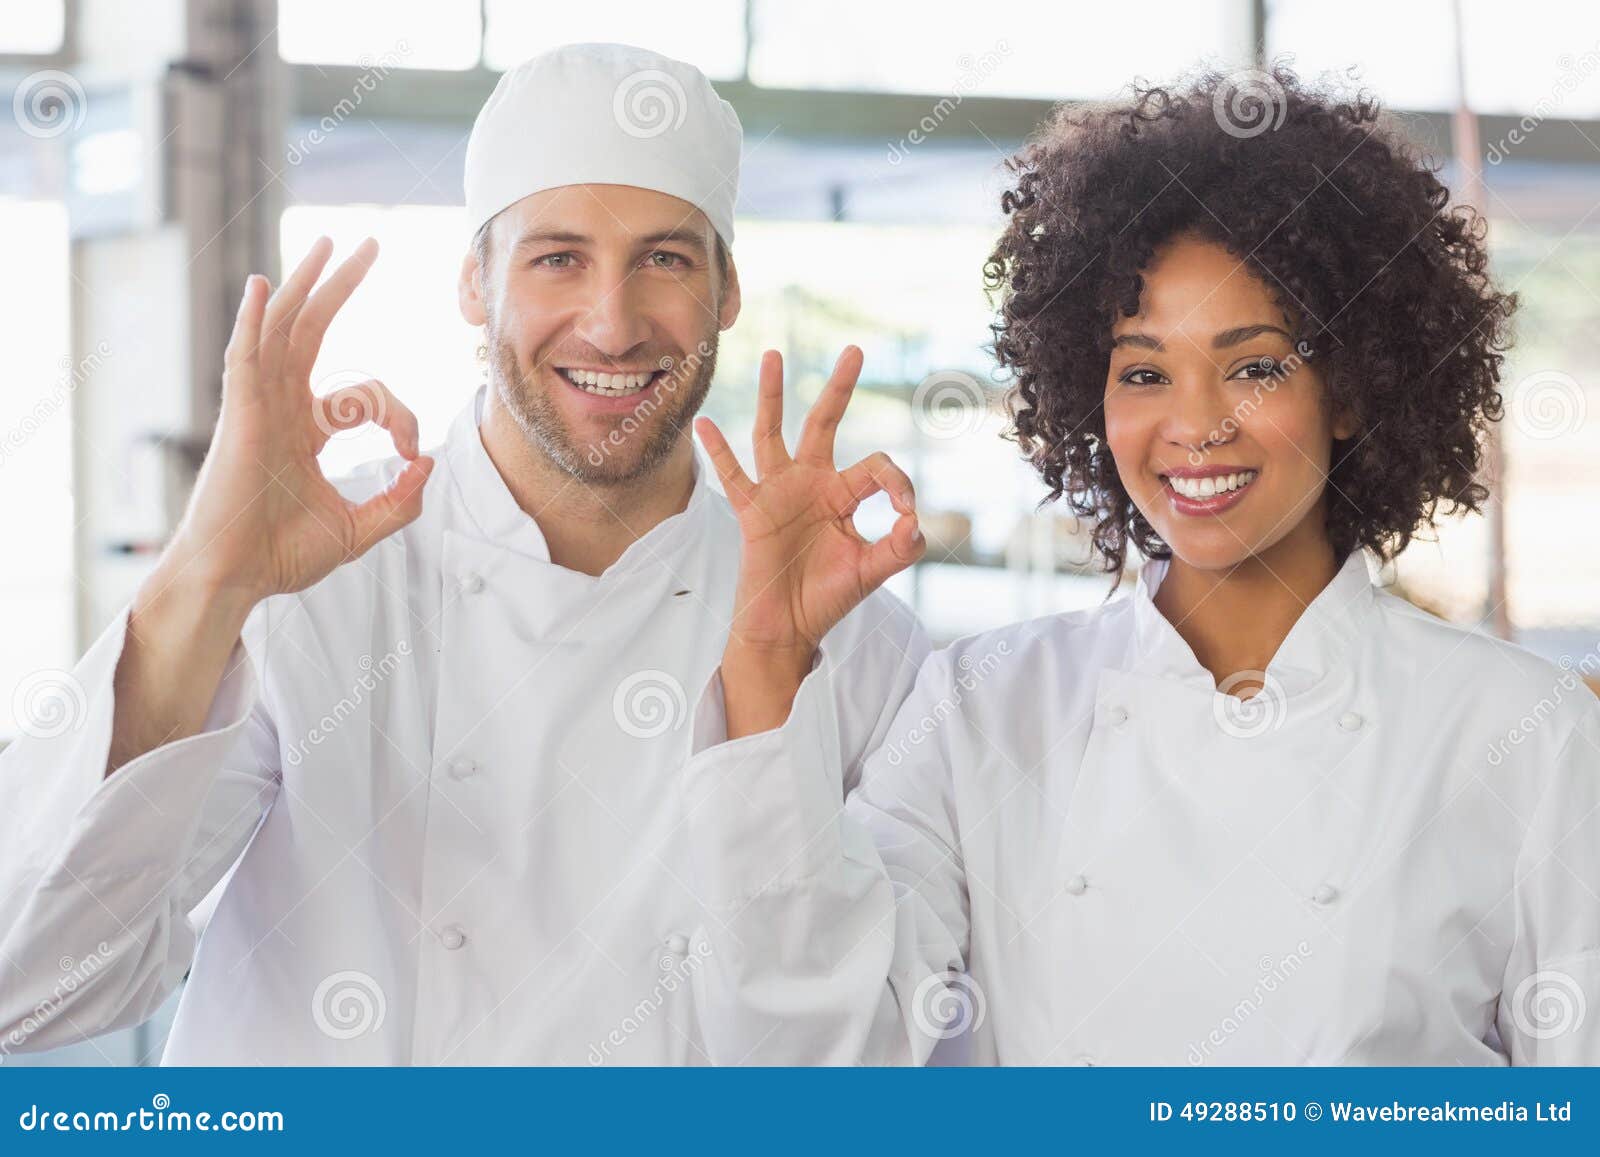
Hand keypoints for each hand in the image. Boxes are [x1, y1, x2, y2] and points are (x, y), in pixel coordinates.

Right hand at [154, 237, 432, 612]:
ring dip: (307, 283)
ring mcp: (256, 408)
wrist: (236, 579)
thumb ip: (399, 501)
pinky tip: (263, 286)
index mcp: (306, 431)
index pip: (364, 396)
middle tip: (368, 243)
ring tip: (328, 241)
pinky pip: (245, 357)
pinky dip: (253, 321)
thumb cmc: (282, 557)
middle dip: (341, 286)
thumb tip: (427, 463)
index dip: (398, 415)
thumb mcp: (359, 529)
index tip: (411, 453)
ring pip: (283, 329)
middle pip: (313, 331)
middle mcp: (280, 409)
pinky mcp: (237, 417)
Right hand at [695, 346, 923, 699]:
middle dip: (840, 388)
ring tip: (775, 355)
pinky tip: (705, 423)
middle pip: (824, 424)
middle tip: (856, 350)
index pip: (876, 466)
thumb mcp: (872, 572)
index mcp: (843, 495)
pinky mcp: (753, 511)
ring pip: (773, 433)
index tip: (904, 511)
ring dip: (774, 395)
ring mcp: (778, 493)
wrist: (787, 628)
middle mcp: (811, 484)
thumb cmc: (827, 599)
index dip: (897, 482)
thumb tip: (915, 523)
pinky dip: (717, 450)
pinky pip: (733, 476)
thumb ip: (898, 548)